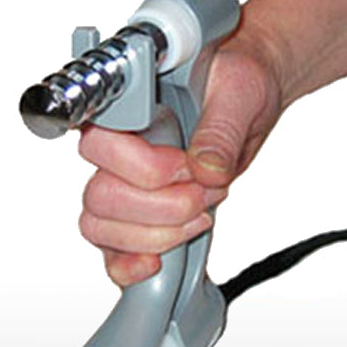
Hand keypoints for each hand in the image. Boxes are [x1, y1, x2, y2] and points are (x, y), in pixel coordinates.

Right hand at [79, 42, 281, 286]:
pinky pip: (111, 250)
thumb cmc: (235, 81)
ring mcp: (124, 183)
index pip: (98, 144)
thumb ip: (221, 129)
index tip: (186, 167)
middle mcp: (116, 148)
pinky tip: (159, 261)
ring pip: (101, 226)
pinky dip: (129, 264)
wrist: (248, 96)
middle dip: (160, 207)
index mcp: (126, 108)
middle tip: (204, 192)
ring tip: (200, 214)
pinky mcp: (139, 212)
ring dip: (155, 233)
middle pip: (101, 196)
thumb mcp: (240, 91)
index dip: (142, 167)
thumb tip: (207, 168)